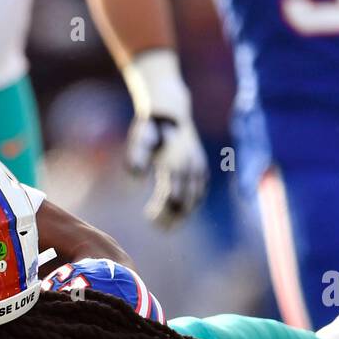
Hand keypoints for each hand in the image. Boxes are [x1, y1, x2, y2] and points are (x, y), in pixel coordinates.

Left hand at [122, 49, 207, 228]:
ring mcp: (198, 167)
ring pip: (195, 199)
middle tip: (158, 228)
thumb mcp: (140, 138)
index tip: (149, 217)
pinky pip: (200, 191)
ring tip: (168, 225)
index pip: (172, 198)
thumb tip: (136, 178)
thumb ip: (137, 156)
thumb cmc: (150, 127)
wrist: (171, 111)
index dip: (162, 212)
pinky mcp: (201, 167)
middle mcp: (190, 166)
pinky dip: (191, 203)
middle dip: (173, 218)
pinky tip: (180, 211)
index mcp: (175, 163)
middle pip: (185, 202)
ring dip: (182, 214)